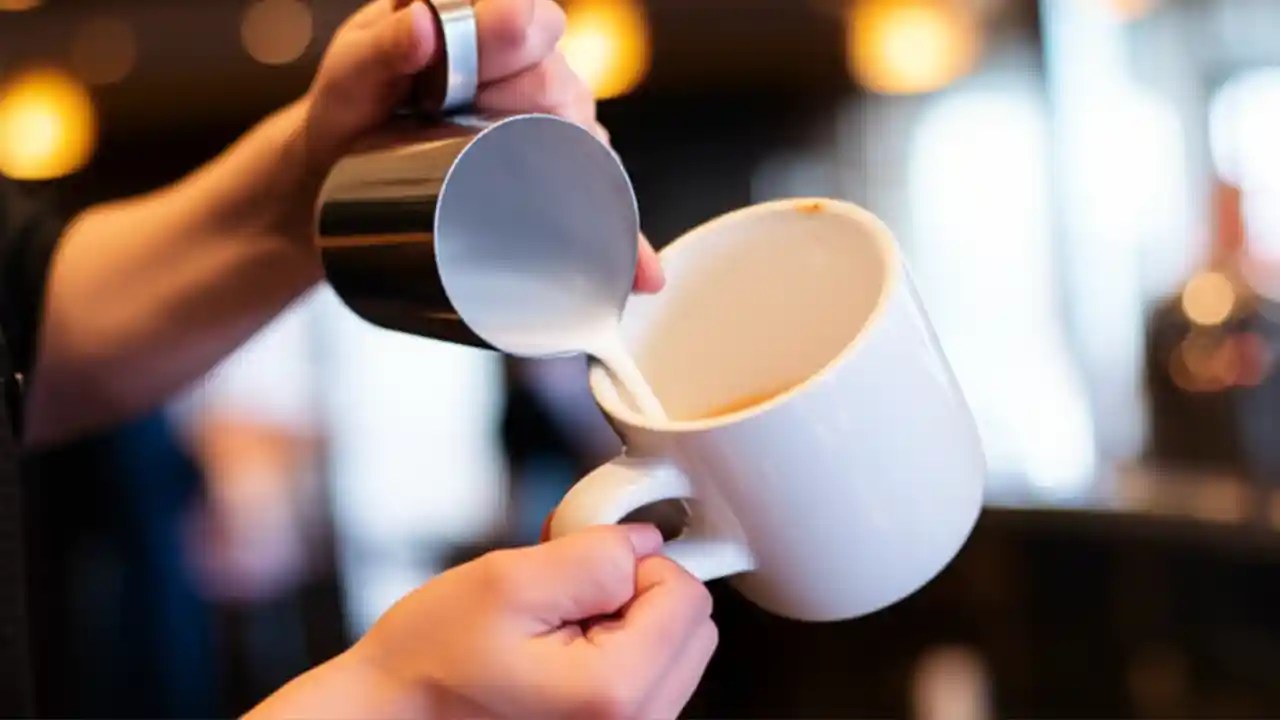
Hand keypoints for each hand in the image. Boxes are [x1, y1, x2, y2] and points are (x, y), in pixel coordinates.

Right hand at [247, 525, 716, 719]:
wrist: (390, 716)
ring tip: (551, 628)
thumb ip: (595, 554)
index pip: (686, 595)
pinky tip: (557, 651)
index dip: (632, 565)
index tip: (576, 575)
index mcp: (618, 694)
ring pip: (673, 650)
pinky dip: (612, 650)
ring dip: (622, 622)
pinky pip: (648, 676)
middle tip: (561, 599)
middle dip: (634, 594)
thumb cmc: (429, 664)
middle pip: (691, 627)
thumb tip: (647, 542)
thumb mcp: (509, 581)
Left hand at [301, 0, 662, 291]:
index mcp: (487, 20)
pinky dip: (624, 241)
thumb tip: (423, 26)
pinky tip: (640, 270)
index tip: (476, 79)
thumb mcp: (352, 74)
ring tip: (502, 185)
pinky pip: (601, 205)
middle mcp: (528, 68)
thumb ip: (381, 48)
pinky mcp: (551, 176)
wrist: (336, 178)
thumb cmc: (350, 114)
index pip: (535, 23)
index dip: (518, 47)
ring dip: (566, 175)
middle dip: (523, 120)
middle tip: (463, 134)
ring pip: (586, 143)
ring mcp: (545, 124)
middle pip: (563, 88)